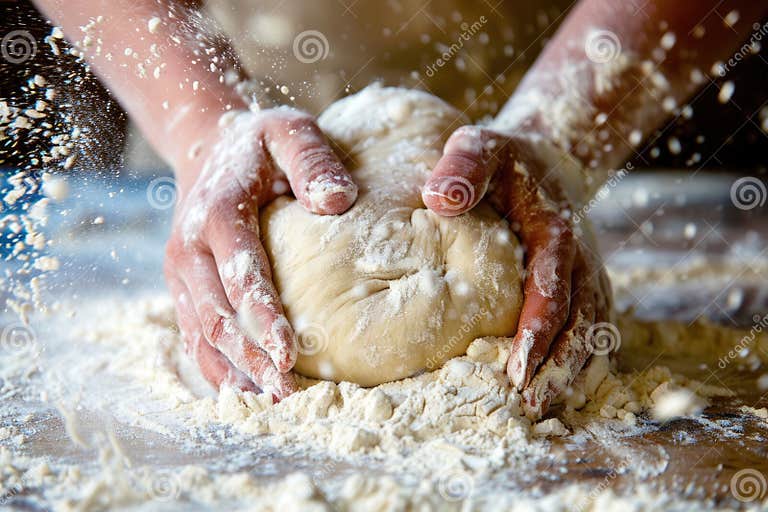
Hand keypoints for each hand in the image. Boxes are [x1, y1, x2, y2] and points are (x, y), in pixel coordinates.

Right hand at [164, 108, 357, 399]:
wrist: (209, 146)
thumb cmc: (260, 143)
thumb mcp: (289, 131)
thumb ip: (312, 160)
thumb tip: (337, 202)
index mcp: (216, 214)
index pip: (239, 273)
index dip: (262, 317)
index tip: (288, 355)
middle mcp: (189, 250)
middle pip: (216, 316)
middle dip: (250, 359)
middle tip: (287, 394)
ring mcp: (181, 273)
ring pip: (201, 335)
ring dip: (234, 373)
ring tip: (272, 404)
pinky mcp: (184, 287)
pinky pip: (195, 334)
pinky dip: (218, 366)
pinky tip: (247, 391)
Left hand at [422, 126, 611, 418]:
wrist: (545, 160)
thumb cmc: (503, 159)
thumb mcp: (480, 147)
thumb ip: (463, 167)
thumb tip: (437, 200)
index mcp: (557, 230)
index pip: (552, 288)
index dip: (538, 330)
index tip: (518, 368)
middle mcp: (581, 258)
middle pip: (580, 321)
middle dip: (558, 366)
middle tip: (529, 405)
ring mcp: (588, 275)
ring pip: (591, 333)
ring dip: (571, 372)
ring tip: (541, 409)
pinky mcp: (585, 287)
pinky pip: (592, 331)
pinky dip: (579, 362)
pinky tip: (555, 390)